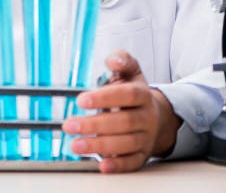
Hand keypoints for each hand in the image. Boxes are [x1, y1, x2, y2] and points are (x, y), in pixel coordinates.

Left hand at [61, 49, 181, 172]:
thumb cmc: (135, 92)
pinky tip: (102, 165)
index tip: (81, 100)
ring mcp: (146, 138)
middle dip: (94, 125)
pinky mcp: (142, 155)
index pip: (127, 95)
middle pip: (124, 122)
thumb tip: (112, 61)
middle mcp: (147, 117)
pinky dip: (118, 166)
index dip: (105, 98)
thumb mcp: (131, 71)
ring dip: (99, 145)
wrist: (157, 117)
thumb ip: (122, 60)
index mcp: (143, 95)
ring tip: (75, 144)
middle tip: (69, 125)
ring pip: (126, 144)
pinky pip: (132, 162)